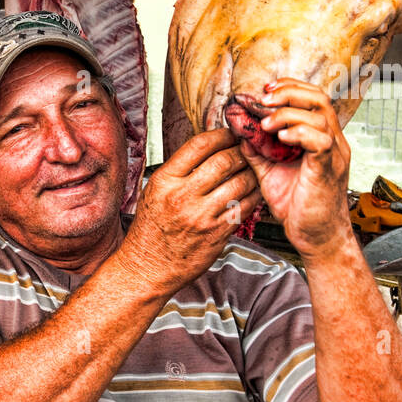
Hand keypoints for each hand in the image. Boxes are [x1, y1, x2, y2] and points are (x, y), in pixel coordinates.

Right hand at [115, 128, 261, 297]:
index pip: (199, 145)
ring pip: (240, 182)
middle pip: (224, 160)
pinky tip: (253, 191)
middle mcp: (182, 196)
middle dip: (241, 151)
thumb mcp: (154, 192)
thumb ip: (178, 170)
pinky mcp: (217, 233)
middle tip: (247, 150)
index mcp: (165, 181)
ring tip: (253, 169)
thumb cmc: (151, 229)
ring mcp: (201, 216)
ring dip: (252, 172)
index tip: (230, 134)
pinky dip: (253, 195)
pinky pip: (244, 207)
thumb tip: (207, 148)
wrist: (148, 267)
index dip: (221, 135)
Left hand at [238, 79, 351, 257]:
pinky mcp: (328, 169)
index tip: (265, 90)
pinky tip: (280, 138)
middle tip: (263, 100)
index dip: (290, 88)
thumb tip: (239, 132)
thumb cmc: (297, 207)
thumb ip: (257, 151)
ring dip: (287, 114)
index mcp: (321, 138)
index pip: (313, 98)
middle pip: (319, 98)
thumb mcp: (270, 173)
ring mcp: (334, 154)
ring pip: (319, 115)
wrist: (314, 237)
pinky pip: (319, 141)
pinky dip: (298, 133)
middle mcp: (332, 141)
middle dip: (288, 93)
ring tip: (265, 125)